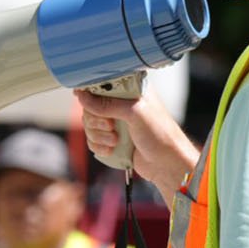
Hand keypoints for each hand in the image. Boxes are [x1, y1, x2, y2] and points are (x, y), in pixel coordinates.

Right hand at [74, 90, 198, 204]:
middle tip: (111, 126)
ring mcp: (116, 122)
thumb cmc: (160, 134)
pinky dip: (99, 146)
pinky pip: (93, 140)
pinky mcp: (112, 139)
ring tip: (116, 141)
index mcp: (130, 90)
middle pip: (90, 106)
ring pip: (89, 125)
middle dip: (97, 120)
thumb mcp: (134, 113)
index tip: (87, 101)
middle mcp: (121, 104)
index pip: (101, 83)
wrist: (167, 164)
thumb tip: (82, 96)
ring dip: (99, 135)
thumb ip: (107, 104)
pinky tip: (112, 149)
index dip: (91, 93)